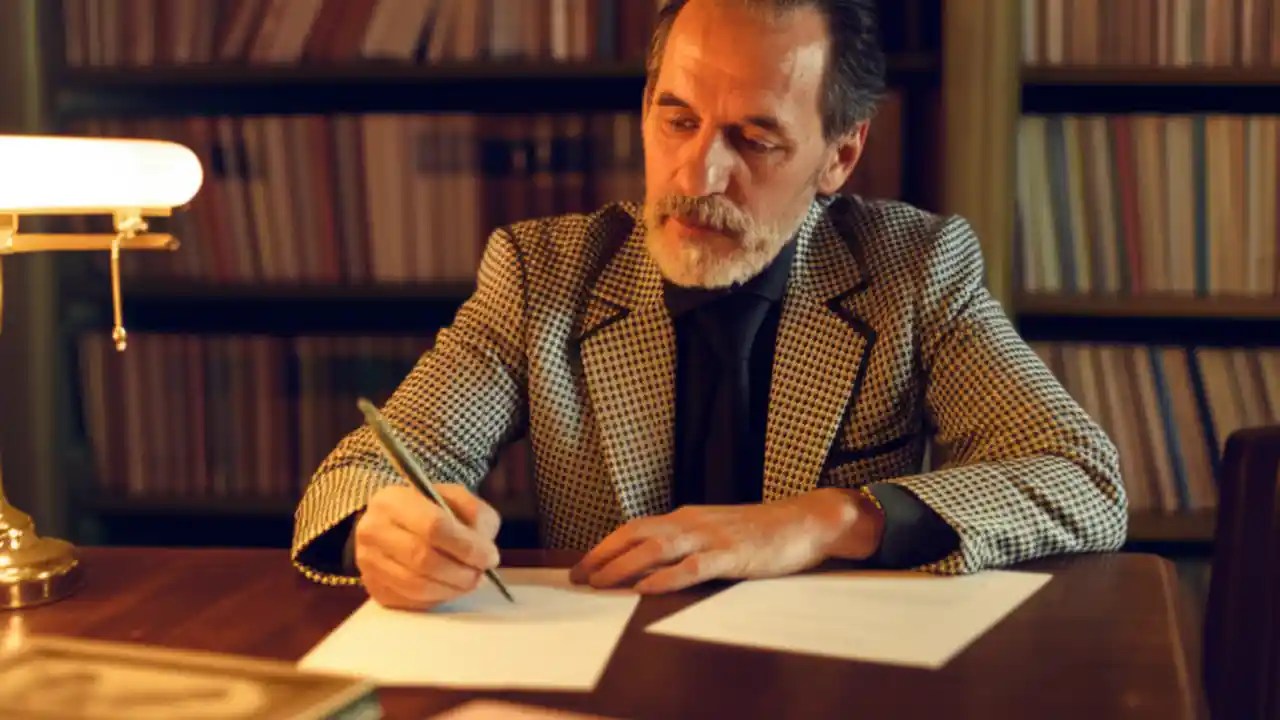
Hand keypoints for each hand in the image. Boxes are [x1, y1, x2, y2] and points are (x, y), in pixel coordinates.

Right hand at [354, 484, 501, 610]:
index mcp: (393, 500)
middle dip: (461, 572)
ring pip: (417, 585)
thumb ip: (475, 515)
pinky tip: (450, 587)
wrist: (393, 524)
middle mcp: (373, 530)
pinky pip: (410, 601)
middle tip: (481, 574)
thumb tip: (484, 551)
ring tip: (470, 581)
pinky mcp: (373, 588)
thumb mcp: (455, 498)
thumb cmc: (428, 509)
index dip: (466, 547)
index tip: (490, 557)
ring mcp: (368, 562)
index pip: (433, 526)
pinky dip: (437, 598)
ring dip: (452, 588)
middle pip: (423, 559)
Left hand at [569, 488, 883, 593]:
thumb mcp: (714, 532)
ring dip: (625, 565)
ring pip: (657, 547)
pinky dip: (667, 577)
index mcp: (686, 517)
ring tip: (601, 582)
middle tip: (578, 578)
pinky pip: (693, 566)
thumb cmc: (759, 531)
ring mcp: (712, 536)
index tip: (581, 567)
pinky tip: (647, 588)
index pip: (635, 527)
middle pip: (636, 533)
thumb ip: (685, 545)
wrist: (805, 521)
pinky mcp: (733, 554)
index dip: (605, 546)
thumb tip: (648, 567)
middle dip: (603, 555)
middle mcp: (692, 522)